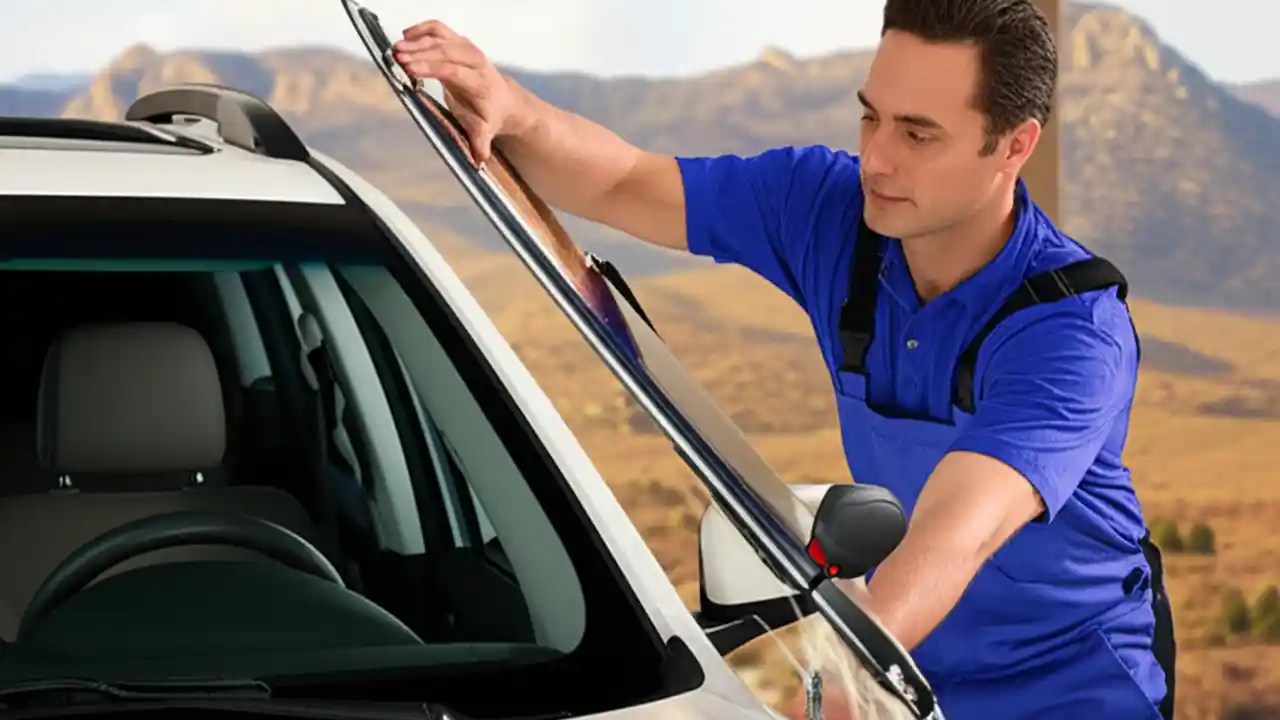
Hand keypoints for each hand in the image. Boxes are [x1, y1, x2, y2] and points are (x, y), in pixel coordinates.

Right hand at [393, 20, 529, 162]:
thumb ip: (480, 142)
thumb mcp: (486, 131)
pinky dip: (422, 29)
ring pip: (442, 36)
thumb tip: (478, 160)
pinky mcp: (459, 42)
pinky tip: (406, 35)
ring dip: (418, 39)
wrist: (505, 99)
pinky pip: (439, 29)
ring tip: (396, 48)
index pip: (454, 70)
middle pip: (446, 50)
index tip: (410, 67)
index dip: (432, 67)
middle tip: (397, 56)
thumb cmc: (491, 115)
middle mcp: (475, 61)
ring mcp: (467, 48)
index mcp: (480, 82)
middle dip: (421, 51)